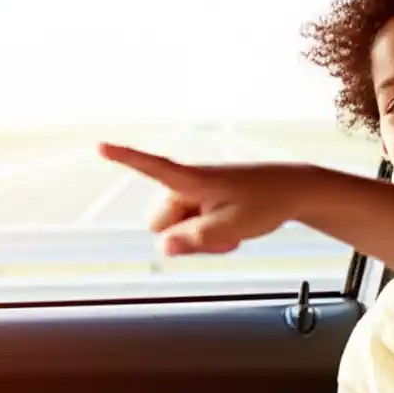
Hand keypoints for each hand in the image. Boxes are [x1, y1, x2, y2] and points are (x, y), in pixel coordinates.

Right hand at [98, 143, 307, 254]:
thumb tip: (162, 247)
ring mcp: (195, 193)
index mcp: (192, 179)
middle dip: (180, 236)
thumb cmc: (266, 203)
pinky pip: (189, 228)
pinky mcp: (203, 201)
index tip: (100, 145)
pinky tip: (231, 232)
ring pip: (174, 230)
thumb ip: (195, 239)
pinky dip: (206, 235)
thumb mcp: (232, 228)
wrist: (293, 190)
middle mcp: (187, 183)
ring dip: (196, 237)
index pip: (152, 166)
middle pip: (158, 223)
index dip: (125, 158)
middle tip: (221, 234)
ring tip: (230, 229)